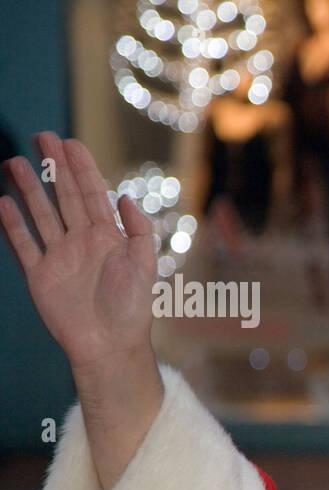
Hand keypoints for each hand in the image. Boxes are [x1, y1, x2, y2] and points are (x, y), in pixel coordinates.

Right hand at [0, 132, 157, 374]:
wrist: (110, 344)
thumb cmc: (133, 308)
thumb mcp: (145, 265)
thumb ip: (139, 230)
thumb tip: (125, 196)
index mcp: (109, 238)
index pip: (91, 194)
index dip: (81, 168)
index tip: (69, 142)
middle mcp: (82, 242)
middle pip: (63, 197)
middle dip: (53, 167)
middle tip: (41, 137)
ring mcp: (59, 257)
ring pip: (40, 214)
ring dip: (28, 189)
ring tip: (14, 162)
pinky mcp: (39, 275)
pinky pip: (22, 245)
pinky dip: (12, 225)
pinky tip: (2, 202)